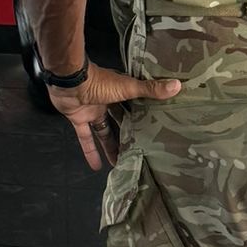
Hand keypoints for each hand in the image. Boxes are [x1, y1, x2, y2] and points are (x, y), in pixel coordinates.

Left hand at [47, 60, 180, 171]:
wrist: (68, 80)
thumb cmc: (99, 82)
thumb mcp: (128, 87)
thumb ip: (150, 89)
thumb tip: (177, 85)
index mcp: (119, 92)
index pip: (135, 105)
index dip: (143, 116)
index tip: (154, 130)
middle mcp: (107, 102)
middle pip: (119, 122)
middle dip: (128, 136)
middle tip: (139, 154)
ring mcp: (92, 111)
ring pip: (104, 132)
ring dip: (111, 148)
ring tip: (122, 165)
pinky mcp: (78, 119)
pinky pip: (86, 138)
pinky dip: (90, 151)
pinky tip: (96, 167)